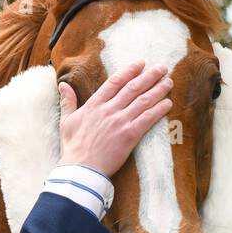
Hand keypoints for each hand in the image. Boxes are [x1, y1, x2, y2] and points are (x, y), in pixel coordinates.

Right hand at [57, 60, 172, 176]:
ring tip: (168, 82)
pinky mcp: (129, 135)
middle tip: (162, 68)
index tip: (141, 63)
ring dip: (158, 90)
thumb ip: (67, 102)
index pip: (115, 82)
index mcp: (94, 105)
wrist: (81, 169)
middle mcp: (109, 110)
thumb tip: (63, 85)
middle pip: (133, 87)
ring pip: (143, 101)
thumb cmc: (73, 148)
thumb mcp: (66, 121)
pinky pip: (148, 118)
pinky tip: (168, 103)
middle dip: (150, 76)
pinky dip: (159, 110)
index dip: (130, 71)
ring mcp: (120, 122)